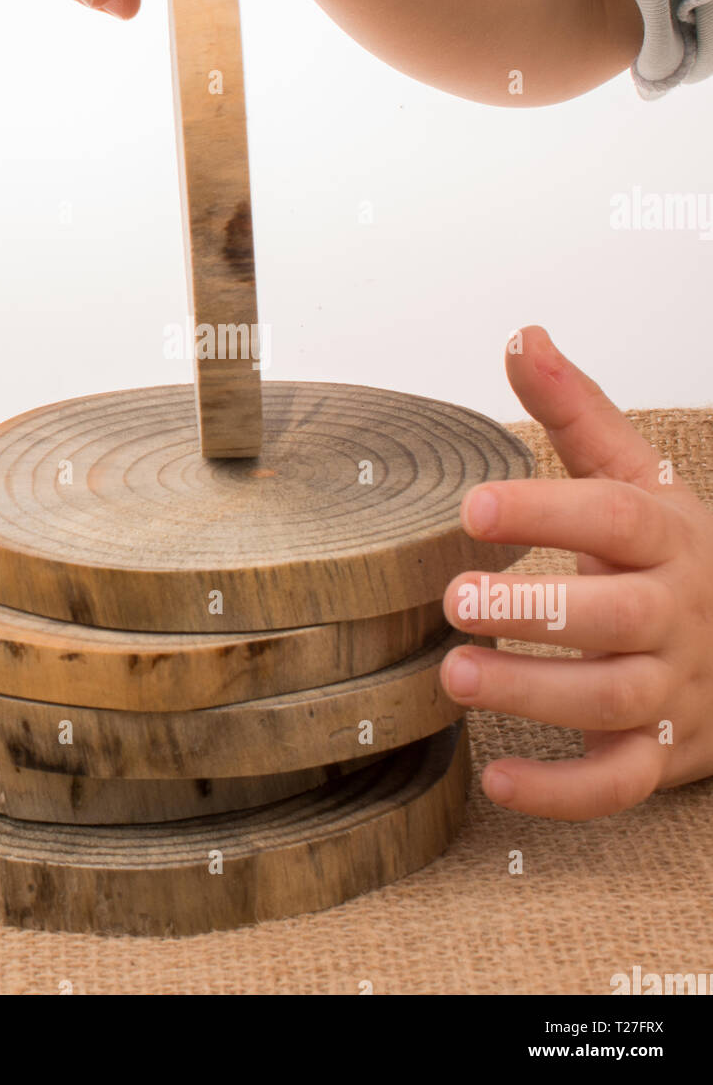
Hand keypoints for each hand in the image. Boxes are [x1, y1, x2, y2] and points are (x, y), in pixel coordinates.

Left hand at [440, 324, 712, 819]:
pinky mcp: (664, 751)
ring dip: (534, 695)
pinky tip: (498, 778)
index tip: (474, 506)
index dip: (547, 509)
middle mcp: (674, 614)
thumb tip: (523, 336)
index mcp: (665, 538)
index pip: (612, 518)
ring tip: (455, 676)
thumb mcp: (637, 478)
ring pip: (612, 700)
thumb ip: (576, 411)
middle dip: (537, 612)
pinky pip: (622, 783)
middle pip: (616, 616)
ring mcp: (673, 688)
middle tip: (457, 599)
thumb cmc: (674, 554)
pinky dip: (565, 792)